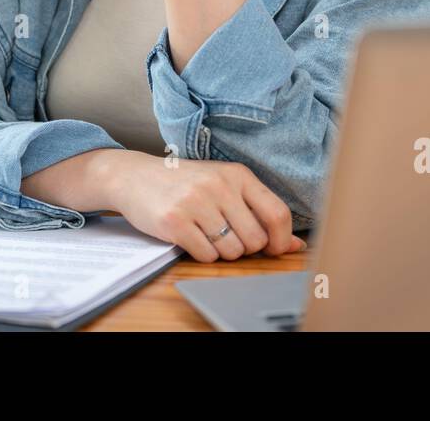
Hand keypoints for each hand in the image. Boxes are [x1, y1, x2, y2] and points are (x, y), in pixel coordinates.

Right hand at [112, 153, 306, 262]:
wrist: (135, 176)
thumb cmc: (186, 184)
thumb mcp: (224, 186)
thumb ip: (259, 212)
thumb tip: (295, 245)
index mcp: (237, 174)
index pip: (277, 213)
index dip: (282, 239)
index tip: (275, 249)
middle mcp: (219, 185)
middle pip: (255, 240)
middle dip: (245, 247)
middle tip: (227, 236)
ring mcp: (196, 203)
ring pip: (232, 251)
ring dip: (222, 251)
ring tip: (205, 232)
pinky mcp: (175, 221)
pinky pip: (206, 255)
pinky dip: (202, 253)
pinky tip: (190, 237)